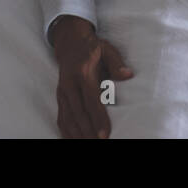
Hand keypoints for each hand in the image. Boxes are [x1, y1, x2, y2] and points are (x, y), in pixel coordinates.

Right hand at [51, 16, 133, 138]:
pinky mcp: (59, 96)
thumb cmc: (93, 47)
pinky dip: (66, 130)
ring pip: (68, 118)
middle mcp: (69, 84)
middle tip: (99, 143)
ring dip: (77, 134)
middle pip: (78, 113)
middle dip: (88, 132)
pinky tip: (73, 139)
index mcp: (83, 72)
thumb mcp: (107, 49)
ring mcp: (62, 91)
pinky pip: (61, 117)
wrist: (69, 42)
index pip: (91, 100)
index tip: (105, 134)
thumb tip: (128, 75)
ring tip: (87, 145)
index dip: (98, 118)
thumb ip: (116, 63)